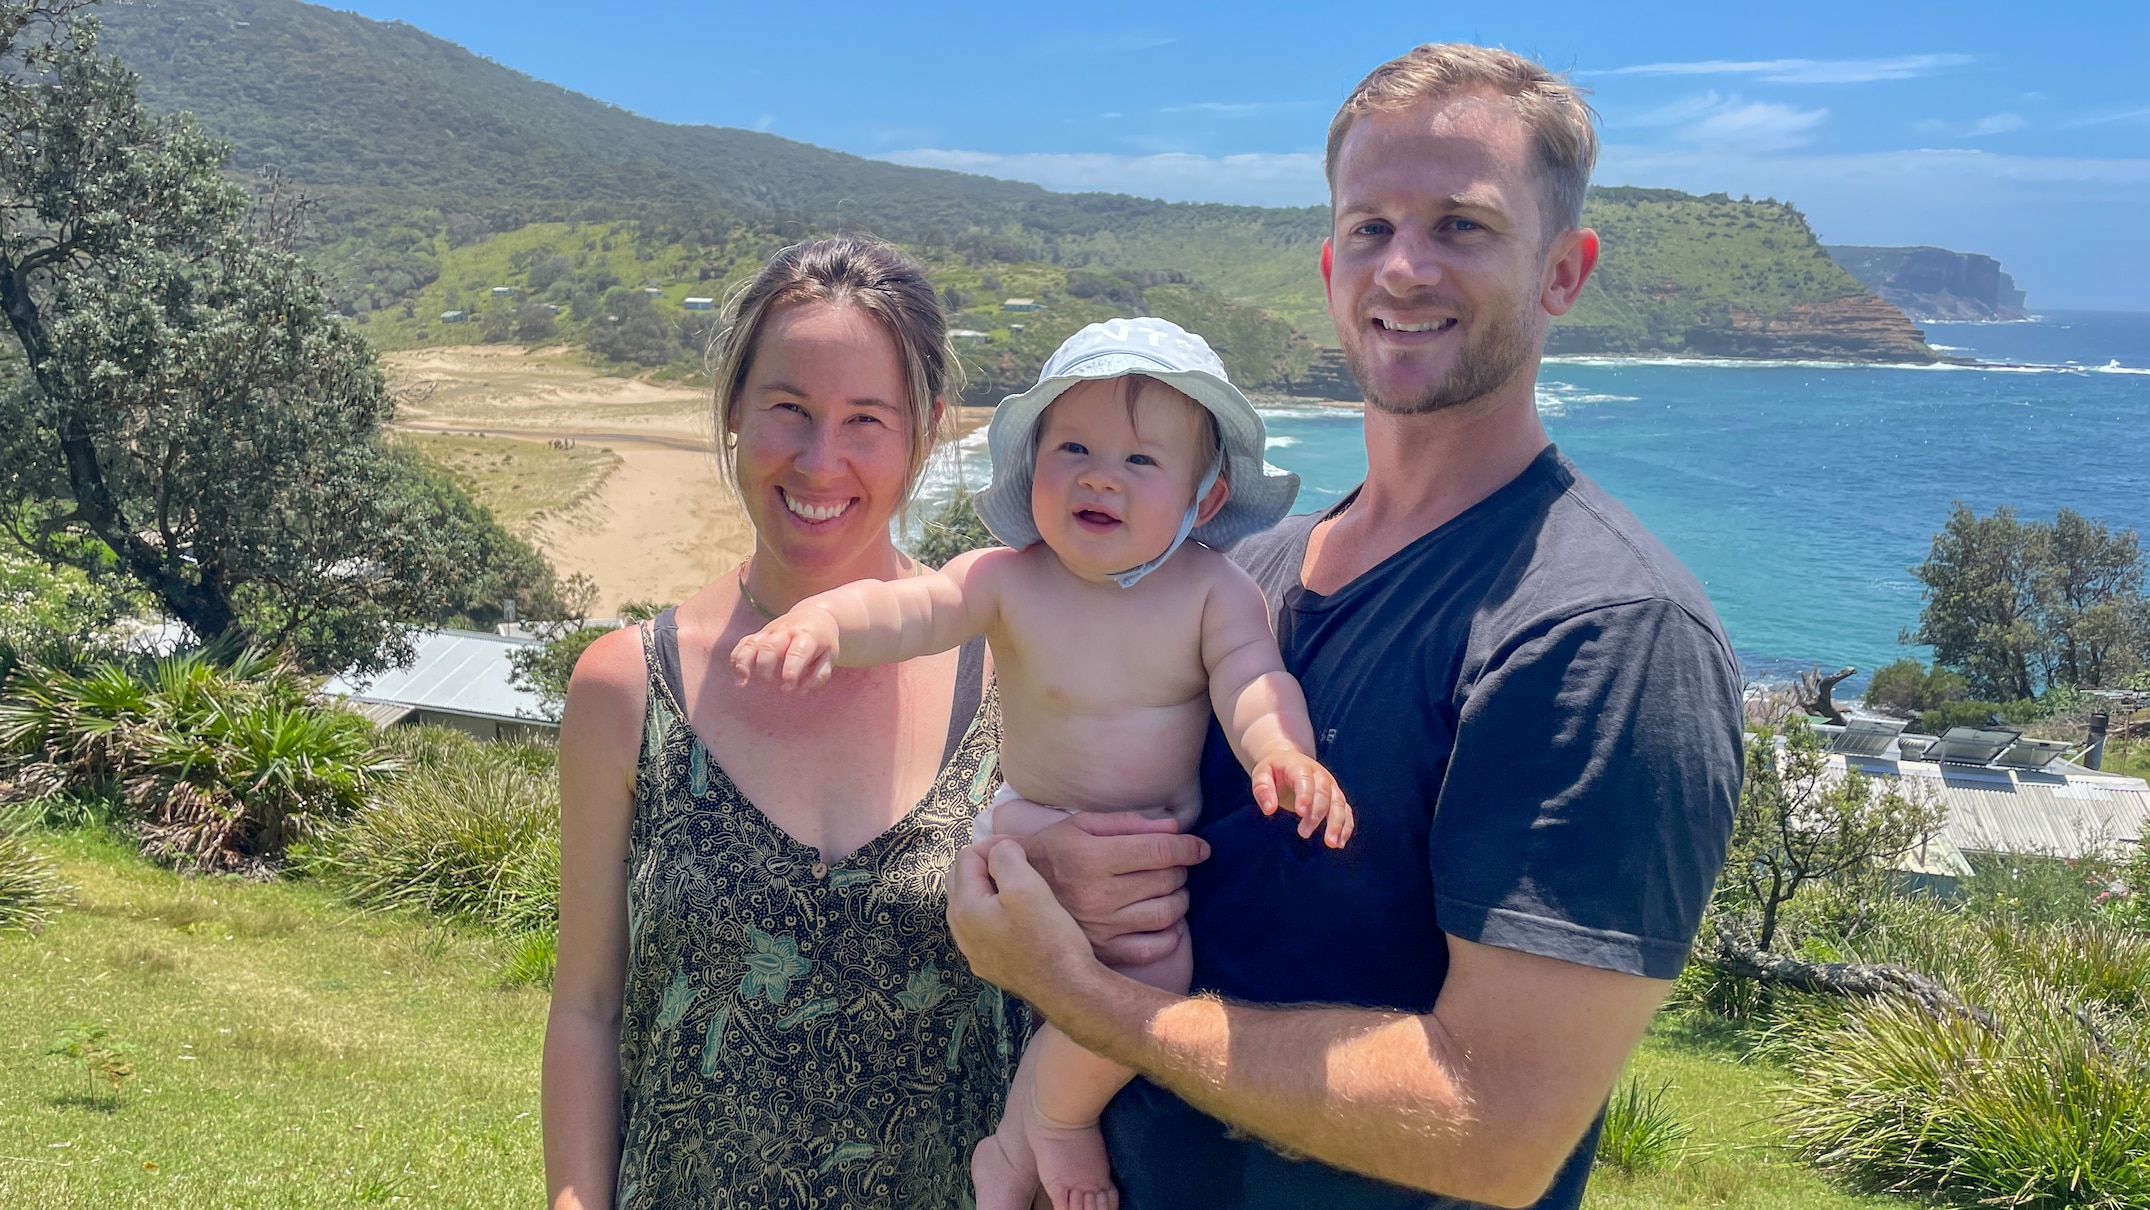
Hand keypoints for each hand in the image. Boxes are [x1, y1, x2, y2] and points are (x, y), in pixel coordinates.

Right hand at [728, 608, 839, 689]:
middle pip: (770, 647)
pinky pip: (744, 643)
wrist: (815, 614)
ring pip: (752, 643)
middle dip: (765, 669)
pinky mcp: (760, 633)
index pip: (797, 652)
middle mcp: (786, 631)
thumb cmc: (823, 640)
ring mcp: (770, 630)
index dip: (790, 671)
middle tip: (766, 689)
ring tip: (742, 683)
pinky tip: (737, 676)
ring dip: (744, 663)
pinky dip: (737, 658)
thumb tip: (801, 691)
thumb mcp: (830, 655)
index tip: (787, 688)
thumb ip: (819, 675)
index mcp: (807, 635)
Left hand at [947, 838, 1104, 1009]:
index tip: (1021, 847)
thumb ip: (1005, 857)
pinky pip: (981, 927)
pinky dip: (993, 912)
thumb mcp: (1027, 886)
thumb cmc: (1049, 937)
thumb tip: (999, 850)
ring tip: (1019, 885)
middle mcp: (960, 931)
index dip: (994, 845)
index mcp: (964, 908)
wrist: (1067, 989)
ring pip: (970, 904)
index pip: (967, 857)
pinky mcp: (987, 964)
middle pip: (962, 880)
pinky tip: (1017, 915)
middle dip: (986, 864)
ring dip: (989, 888)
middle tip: (1019, 861)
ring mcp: (972, 951)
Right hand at [1020, 812, 1209, 966]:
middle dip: (1181, 869)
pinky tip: (1166, 922)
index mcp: (1093, 857)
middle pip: (1167, 880)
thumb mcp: (1079, 826)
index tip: (1200, 847)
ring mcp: (1103, 926)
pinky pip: (1154, 948)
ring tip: (1171, 890)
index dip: (1189, 847)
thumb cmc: (1049, 853)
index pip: (1160, 851)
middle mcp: (1099, 894)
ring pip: (1167, 913)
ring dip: (1180, 899)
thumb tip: (1173, 827)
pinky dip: (1171, 935)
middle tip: (1174, 865)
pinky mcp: (1104, 951)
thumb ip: (1126, 823)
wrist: (1009, 895)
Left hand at [1251, 750, 1353, 847]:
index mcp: (1300, 767)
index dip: (1305, 795)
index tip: (1300, 813)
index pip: (1305, 780)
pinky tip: (1339, 843)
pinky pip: (1345, 811)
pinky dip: (1345, 826)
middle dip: (1316, 815)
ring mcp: (1330, 786)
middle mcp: (1320, 775)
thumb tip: (1270, 809)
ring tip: (1331, 844)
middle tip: (1303, 833)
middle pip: (1323, 794)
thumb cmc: (1273, 771)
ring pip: (1339, 803)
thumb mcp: (1261, 774)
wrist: (1289, 760)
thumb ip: (1263, 789)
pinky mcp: (1336, 797)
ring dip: (1337, 824)